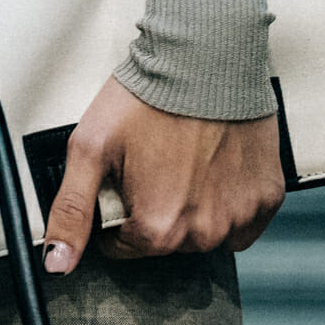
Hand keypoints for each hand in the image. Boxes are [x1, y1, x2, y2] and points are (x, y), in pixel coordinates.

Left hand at [39, 78, 282, 273]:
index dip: (114, 213)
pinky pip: (242, 221)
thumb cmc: (146, 100)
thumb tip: (56, 263)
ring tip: (182, 163)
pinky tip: (213, 169)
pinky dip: (226, 202)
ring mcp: (241, 216)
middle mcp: (204, 232)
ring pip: (203, 233)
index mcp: (157, 228)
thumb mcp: (88, 151)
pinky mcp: (268, 197)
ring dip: (189, 209)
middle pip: (164, 241)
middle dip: (151, 210)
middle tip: (151, 164)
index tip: (121, 180)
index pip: (122, 247)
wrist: (205, 61)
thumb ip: (71, 213)